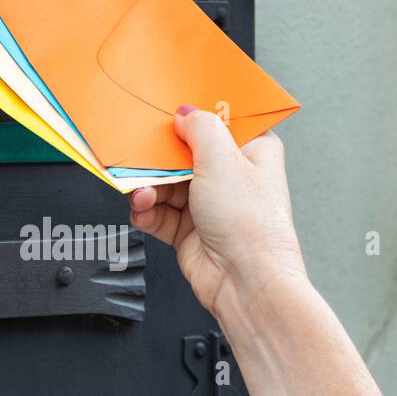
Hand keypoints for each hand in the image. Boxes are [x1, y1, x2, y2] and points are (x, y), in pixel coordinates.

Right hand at [130, 107, 307, 315]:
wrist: (245, 281)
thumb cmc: (251, 224)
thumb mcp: (223, 159)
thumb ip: (200, 128)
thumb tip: (185, 114)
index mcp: (252, 150)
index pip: (219, 122)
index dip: (194, 116)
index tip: (169, 114)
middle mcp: (231, 176)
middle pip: (184, 153)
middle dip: (159, 158)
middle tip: (143, 158)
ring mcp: (208, 204)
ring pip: (165, 183)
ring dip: (149, 187)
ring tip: (143, 194)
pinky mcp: (189, 230)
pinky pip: (158, 212)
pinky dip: (147, 210)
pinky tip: (143, 210)